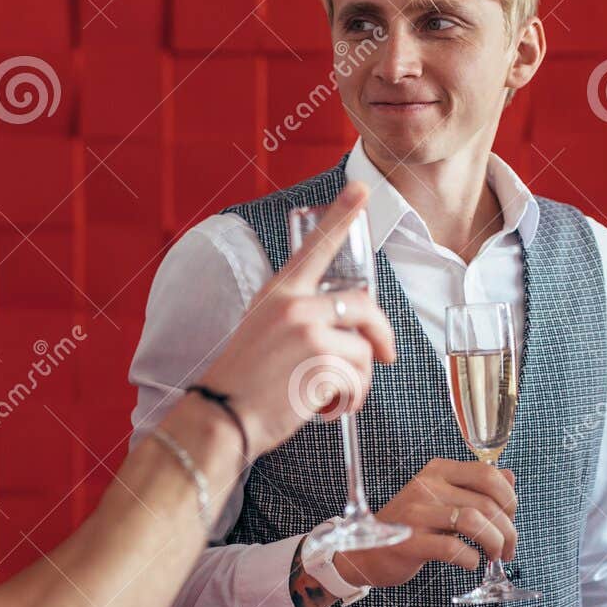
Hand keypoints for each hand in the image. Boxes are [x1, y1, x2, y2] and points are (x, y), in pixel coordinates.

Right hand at [194, 182, 395, 456]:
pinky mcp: (321, 361)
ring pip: (364, 349)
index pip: (315, 248)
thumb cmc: (243, 381)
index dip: (342, 216)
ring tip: (333, 393)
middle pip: (363, 306)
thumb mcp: (262, 330)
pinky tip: (328, 407)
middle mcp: (295, 305)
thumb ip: (298, 315)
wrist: (221, 416)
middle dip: (381, 334)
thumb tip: (348, 324)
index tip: (361, 190)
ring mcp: (308, 331)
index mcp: (279, 293)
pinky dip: (351, 399)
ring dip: (359, 377)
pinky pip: (359, 378)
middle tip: (385, 355)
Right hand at [335, 458, 518, 587]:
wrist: (366, 552)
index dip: (509, 498)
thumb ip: (475, 487)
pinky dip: (471, 559)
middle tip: (509, 547)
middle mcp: (427, 486)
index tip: (512, 518)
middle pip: (486, 502)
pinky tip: (471, 563)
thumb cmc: (409, 526)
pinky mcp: (409, 542)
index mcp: (438, 471)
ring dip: (494, 543)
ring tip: (495, 556)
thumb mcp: (442, 499)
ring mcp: (416, 513)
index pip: (486, 474)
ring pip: (474, 522)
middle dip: (508, 529)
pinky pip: (453, 548)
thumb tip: (510, 477)